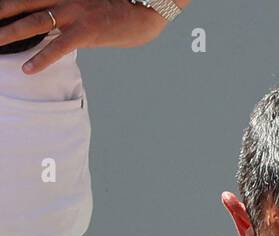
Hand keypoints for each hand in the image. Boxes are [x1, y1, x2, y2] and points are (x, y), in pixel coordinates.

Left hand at [0, 0, 172, 74]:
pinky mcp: (87, 31)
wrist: (145, 13)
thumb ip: (69, 13)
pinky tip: (28, 69)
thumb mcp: (89, 6)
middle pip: (22, 4)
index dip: (8, 5)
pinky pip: (58, 46)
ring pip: (34, 22)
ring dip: (10, 33)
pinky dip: (41, 58)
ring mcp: (75, 13)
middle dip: (1, 15)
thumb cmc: (119, 11)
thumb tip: (55, 28)